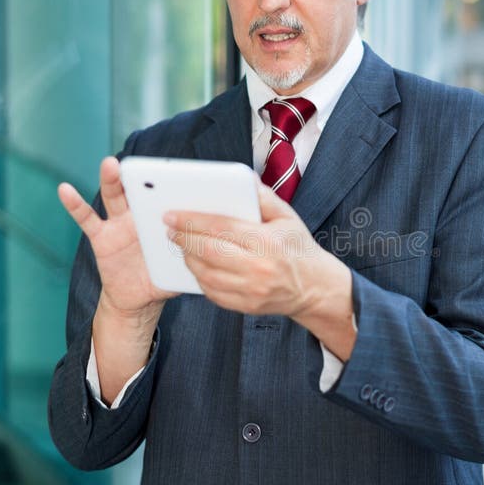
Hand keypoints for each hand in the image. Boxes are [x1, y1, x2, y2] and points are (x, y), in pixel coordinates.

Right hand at [58, 156, 176, 317]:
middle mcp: (140, 216)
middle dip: (138, 175)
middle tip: (140, 161)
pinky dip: (74, 204)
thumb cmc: (163, 276)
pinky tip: (65, 189)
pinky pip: (86, 218)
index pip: (163, 196)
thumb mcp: (180, 265)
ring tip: (109, 164)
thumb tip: (206, 247)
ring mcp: (118, 224)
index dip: (167, 184)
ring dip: (111, 180)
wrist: (139, 298)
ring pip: (114, 197)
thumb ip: (191, 254)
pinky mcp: (101, 237)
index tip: (174, 170)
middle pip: (138, 190)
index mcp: (160, 219)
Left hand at [164, 181, 355, 359]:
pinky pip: (212, 292)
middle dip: (183, 237)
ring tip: (180, 244)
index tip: (172, 214)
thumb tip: (242, 178)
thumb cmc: (297, 247)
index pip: (221, 228)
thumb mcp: (287, 216)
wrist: (314, 287)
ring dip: (187, 257)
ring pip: (206, 274)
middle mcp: (258, 268)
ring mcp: (251, 290)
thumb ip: (263, 197)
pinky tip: (196, 264)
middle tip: (169, 228)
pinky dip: (199, 277)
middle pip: (208, 251)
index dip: (192, 220)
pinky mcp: (245, 306)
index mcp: (267, 241)